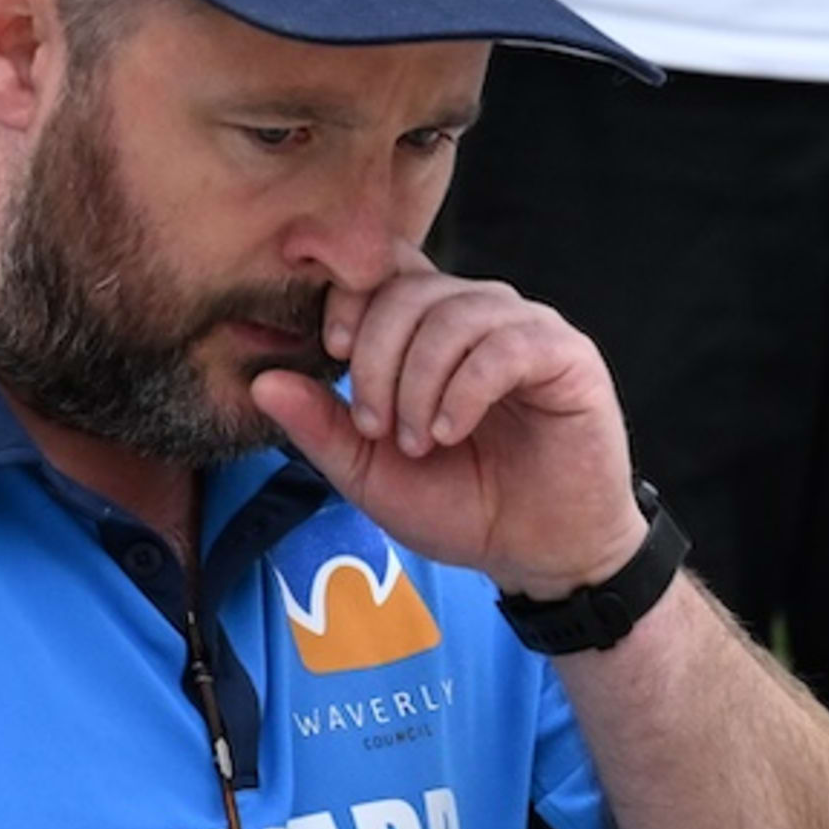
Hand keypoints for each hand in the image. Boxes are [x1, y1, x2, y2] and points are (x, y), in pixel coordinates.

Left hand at [248, 256, 647, 604]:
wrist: (540, 556)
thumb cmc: (463, 509)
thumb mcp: (373, 475)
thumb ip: (321, 429)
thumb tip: (262, 383)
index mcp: (432, 330)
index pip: (384, 272)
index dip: (350, 299)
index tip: (332, 353)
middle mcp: (479, 316)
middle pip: (409, 291)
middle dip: (376, 359)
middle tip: (374, 428)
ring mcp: (525, 330)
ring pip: (453, 314)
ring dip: (419, 381)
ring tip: (417, 443)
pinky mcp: (566, 356)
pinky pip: (505, 344)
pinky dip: (464, 388)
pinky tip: (449, 432)